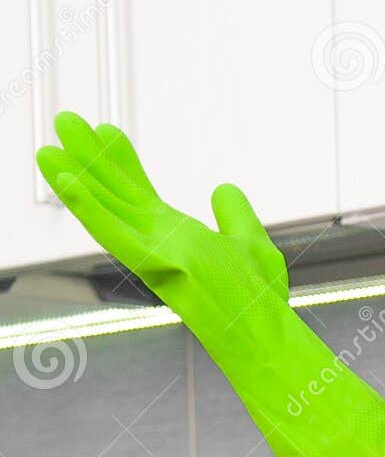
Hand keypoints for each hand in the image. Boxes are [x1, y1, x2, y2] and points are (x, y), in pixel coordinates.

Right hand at [37, 110, 286, 311]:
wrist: (264, 333)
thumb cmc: (259, 300)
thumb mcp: (251, 242)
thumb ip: (234, 214)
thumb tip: (223, 189)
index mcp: (177, 238)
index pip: (141, 196)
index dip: (123, 164)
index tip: (107, 131)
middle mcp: (158, 244)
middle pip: (116, 196)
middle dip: (91, 160)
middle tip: (67, 123)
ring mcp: (153, 255)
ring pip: (105, 211)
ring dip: (75, 180)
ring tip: (48, 150)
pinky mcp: (153, 266)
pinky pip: (114, 235)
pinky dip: (88, 209)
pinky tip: (66, 181)